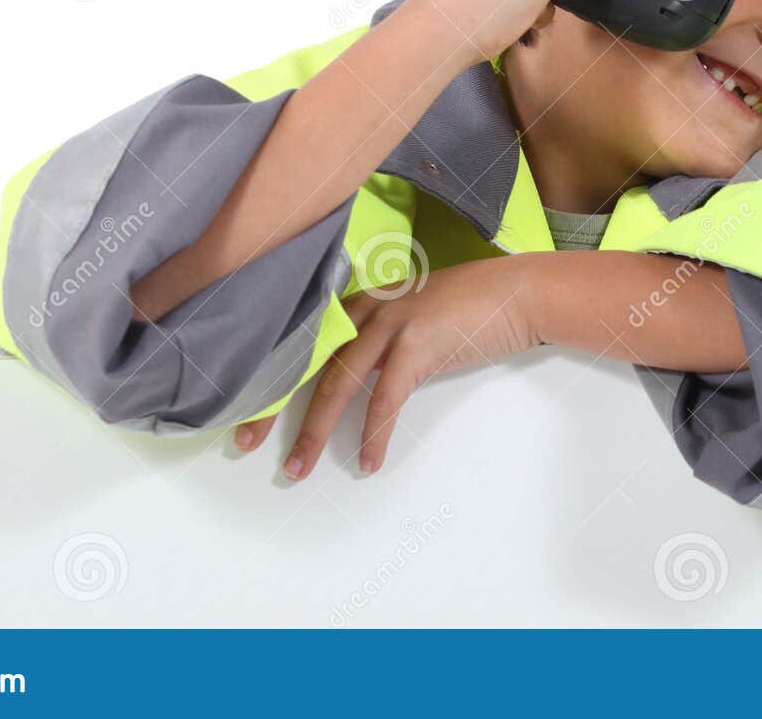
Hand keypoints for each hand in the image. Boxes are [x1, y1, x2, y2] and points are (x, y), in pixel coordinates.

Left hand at [231, 257, 541, 476]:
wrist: (516, 293)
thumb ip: (376, 340)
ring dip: (315, 431)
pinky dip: (374, 433)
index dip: (269, 380)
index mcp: (358, 303)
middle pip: (306, 362)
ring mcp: (391, 322)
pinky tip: (369, 461)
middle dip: (271, 407)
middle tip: (244, 444)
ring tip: (299, 469)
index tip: (246, 414)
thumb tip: (347, 381)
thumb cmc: (469, 309)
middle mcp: (365, 308)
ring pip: (337, 384)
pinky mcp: (418, 343)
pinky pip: (386, 398)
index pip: (302, 343)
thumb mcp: (411, 319)